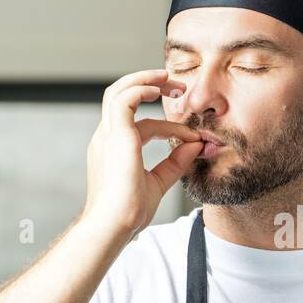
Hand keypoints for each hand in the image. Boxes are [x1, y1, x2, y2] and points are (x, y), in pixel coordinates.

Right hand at [81, 69, 202, 236]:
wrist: (114, 224)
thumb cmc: (129, 211)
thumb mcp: (158, 182)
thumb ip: (176, 163)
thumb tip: (196, 145)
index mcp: (113, 150)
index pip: (141, 125)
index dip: (169, 127)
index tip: (193, 136)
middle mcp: (107, 138)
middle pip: (121, 97)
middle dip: (148, 85)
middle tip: (177, 86)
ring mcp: (108, 135)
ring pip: (118, 91)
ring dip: (144, 80)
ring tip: (169, 78)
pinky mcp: (115, 135)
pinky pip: (124, 99)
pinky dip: (141, 89)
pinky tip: (159, 91)